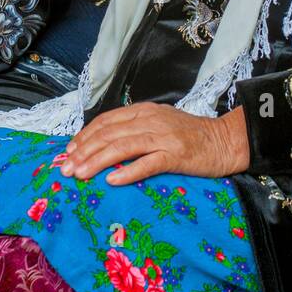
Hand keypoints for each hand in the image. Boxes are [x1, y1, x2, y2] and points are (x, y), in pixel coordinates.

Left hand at [56, 102, 250, 185]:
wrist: (225, 140)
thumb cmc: (190, 137)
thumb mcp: (159, 124)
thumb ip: (134, 130)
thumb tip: (102, 145)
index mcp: (144, 111)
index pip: (106, 121)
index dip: (85, 136)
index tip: (69, 152)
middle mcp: (151, 120)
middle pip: (109, 134)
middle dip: (84, 151)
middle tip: (66, 168)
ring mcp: (164, 137)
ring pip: (123, 147)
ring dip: (97, 161)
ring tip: (80, 174)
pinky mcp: (177, 155)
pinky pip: (148, 163)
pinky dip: (128, 172)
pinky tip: (112, 181)